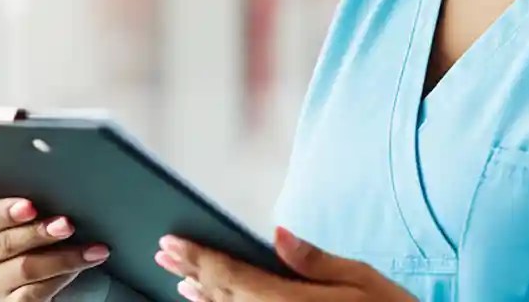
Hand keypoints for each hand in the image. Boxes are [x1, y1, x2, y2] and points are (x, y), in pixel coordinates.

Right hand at [0, 197, 110, 300]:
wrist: (56, 262)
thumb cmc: (45, 225)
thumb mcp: (39, 208)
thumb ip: (40, 197)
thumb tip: (62, 189)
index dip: (7, 211)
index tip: (31, 206)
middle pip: (5, 244)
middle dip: (39, 233)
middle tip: (67, 225)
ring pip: (25, 269)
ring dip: (63, 258)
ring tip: (92, 249)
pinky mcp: (11, 301)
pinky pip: (32, 294)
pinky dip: (61, 279)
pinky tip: (81, 267)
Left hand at [155, 227, 415, 301]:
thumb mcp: (364, 281)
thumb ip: (316, 261)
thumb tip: (277, 233)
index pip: (232, 276)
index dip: (198, 257)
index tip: (172, 241)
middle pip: (222, 297)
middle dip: (191, 271)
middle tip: (164, 251)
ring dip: (201, 296)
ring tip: (180, 278)